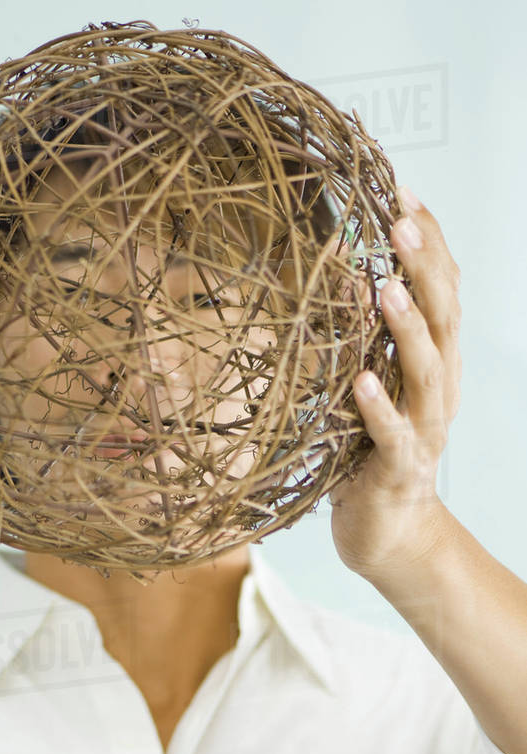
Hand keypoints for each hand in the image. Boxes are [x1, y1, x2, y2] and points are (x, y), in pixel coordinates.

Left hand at [327, 186, 461, 581]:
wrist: (389, 533)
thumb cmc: (370, 451)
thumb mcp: (366, 383)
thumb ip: (361, 336)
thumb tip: (337, 273)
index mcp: (436, 361)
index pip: (443, 288)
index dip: (429, 241)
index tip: (402, 191)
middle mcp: (440, 389)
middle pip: (445, 317)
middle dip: (425, 268)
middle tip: (400, 221)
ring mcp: (425, 429)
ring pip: (427, 371)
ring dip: (407, 329)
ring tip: (386, 290)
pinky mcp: (400, 469)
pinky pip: (393, 435)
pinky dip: (378, 407)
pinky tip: (361, 382)